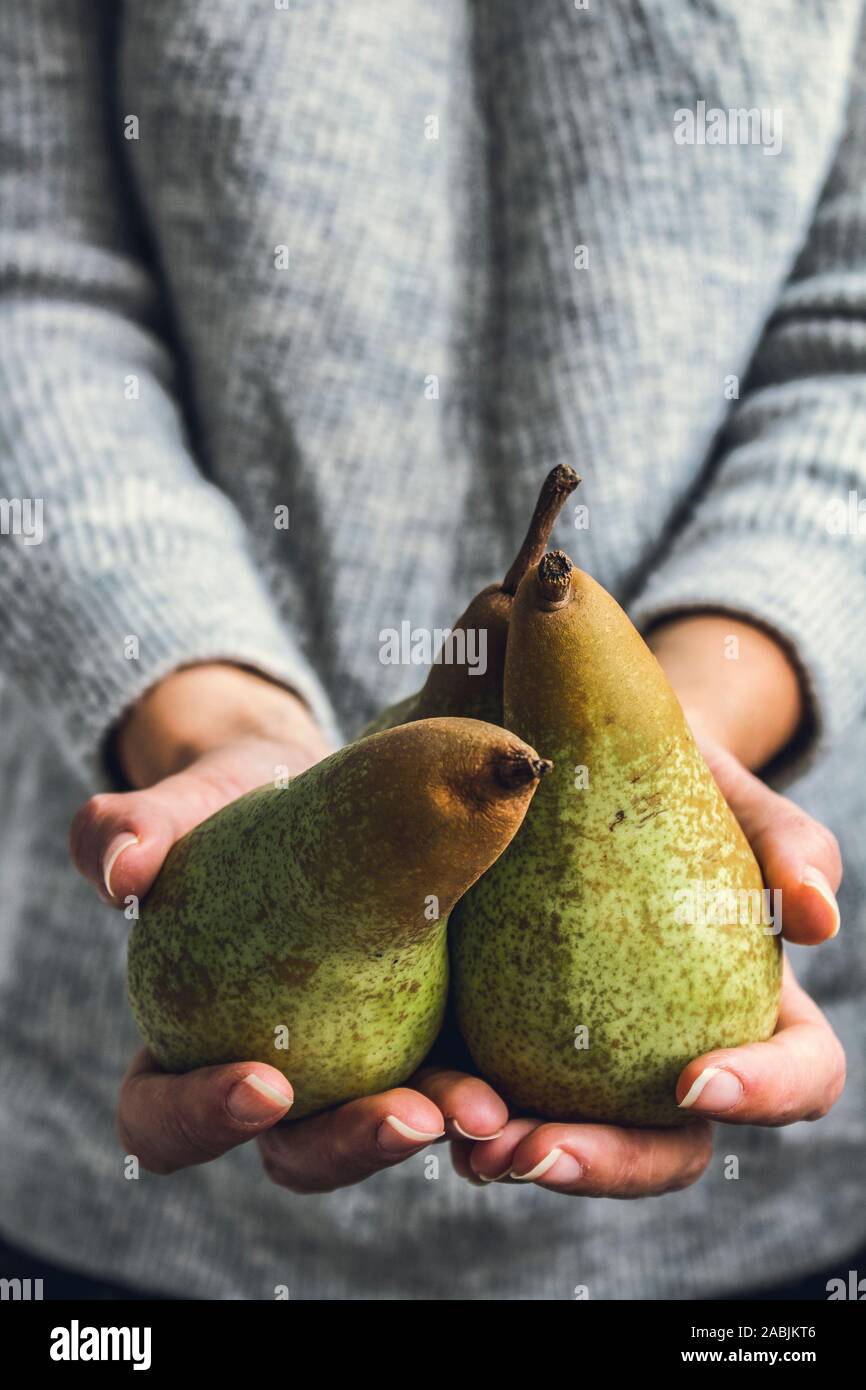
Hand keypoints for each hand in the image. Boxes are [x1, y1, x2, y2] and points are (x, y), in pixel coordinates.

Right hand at [71, 662, 507, 1189]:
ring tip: (485, 1107)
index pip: (165, 1114)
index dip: (204, 1118)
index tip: (267, 1081)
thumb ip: (131, 828)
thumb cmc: (233, 802)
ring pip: (384, 1129)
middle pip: (293, 1151)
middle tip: (409, 1115)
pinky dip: (480, 1089)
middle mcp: (273, 1079)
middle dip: (349, 1147)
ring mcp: (354, 1067)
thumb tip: (120, 871)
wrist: (321, 786)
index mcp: (183, 1045)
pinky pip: (449, 1079)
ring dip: (435, 1127)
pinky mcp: (425, 1038)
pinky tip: (520, 1075)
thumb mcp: (181, 805)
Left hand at [452, 730, 845, 1197]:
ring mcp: (587, 1065)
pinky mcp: (506, 1044)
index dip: (764, 1094)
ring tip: (468, 1137)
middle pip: (667, 1149)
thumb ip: (786, 842)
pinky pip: (485, 1097)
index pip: (797, 1075)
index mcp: (752, 1009)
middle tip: (539, 1149)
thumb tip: (820, 916)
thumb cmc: (669, 777)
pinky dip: (453, 1109)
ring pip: (569, 1145)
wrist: (568, 755)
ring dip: (519, 1155)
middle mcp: (670, 1058)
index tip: (692, 1080)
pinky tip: (417, 1101)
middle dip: (609, 1166)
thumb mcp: (729, 791)